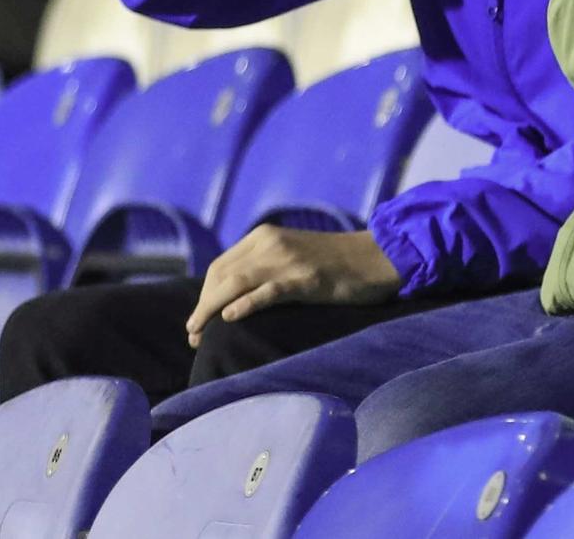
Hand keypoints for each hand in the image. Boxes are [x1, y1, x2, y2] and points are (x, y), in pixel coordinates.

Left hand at [185, 225, 401, 344]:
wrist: (379, 257)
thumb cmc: (338, 263)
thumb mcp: (294, 256)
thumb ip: (266, 267)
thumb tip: (233, 298)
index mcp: (265, 236)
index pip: (220, 266)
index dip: (203, 296)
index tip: (197, 323)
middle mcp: (271, 243)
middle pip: (221, 276)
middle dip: (202, 307)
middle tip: (194, 337)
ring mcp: (289, 260)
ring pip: (236, 283)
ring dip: (211, 311)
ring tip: (200, 335)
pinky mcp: (307, 278)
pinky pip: (268, 291)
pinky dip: (245, 304)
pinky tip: (230, 318)